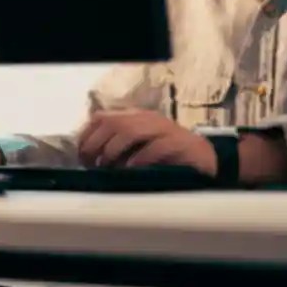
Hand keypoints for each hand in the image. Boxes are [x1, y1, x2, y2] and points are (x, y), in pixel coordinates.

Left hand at [76, 110, 215, 175]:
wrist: (205, 160)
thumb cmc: (167, 157)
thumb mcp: (138, 149)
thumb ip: (117, 148)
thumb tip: (89, 159)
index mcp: (136, 118)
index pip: (102, 117)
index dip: (87, 136)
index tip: (81, 157)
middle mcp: (148, 119)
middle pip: (113, 122)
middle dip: (97, 144)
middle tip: (92, 164)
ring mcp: (165, 129)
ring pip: (131, 130)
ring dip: (114, 149)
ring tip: (108, 166)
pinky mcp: (180, 143)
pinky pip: (156, 147)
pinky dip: (140, 158)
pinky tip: (132, 169)